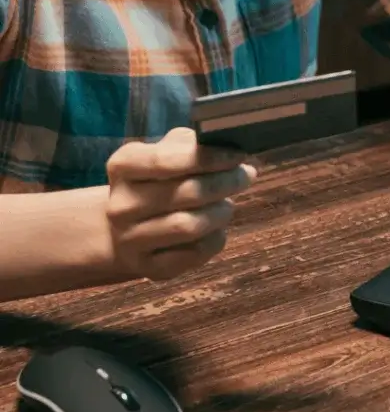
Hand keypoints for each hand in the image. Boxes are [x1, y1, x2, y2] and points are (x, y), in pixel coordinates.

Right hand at [105, 127, 255, 281]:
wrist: (125, 229)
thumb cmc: (158, 179)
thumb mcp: (166, 151)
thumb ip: (190, 144)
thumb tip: (226, 146)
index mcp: (123, 166)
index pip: (166, 160)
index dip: (209, 158)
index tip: (238, 155)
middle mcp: (121, 205)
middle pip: (188, 193)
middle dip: (227, 182)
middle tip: (246, 175)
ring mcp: (131, 240)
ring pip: (192, 225)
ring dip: (222, 211)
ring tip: (228, 203)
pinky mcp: (149, 268)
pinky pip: (196, 252)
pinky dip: (216, 237)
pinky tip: (216, 227)